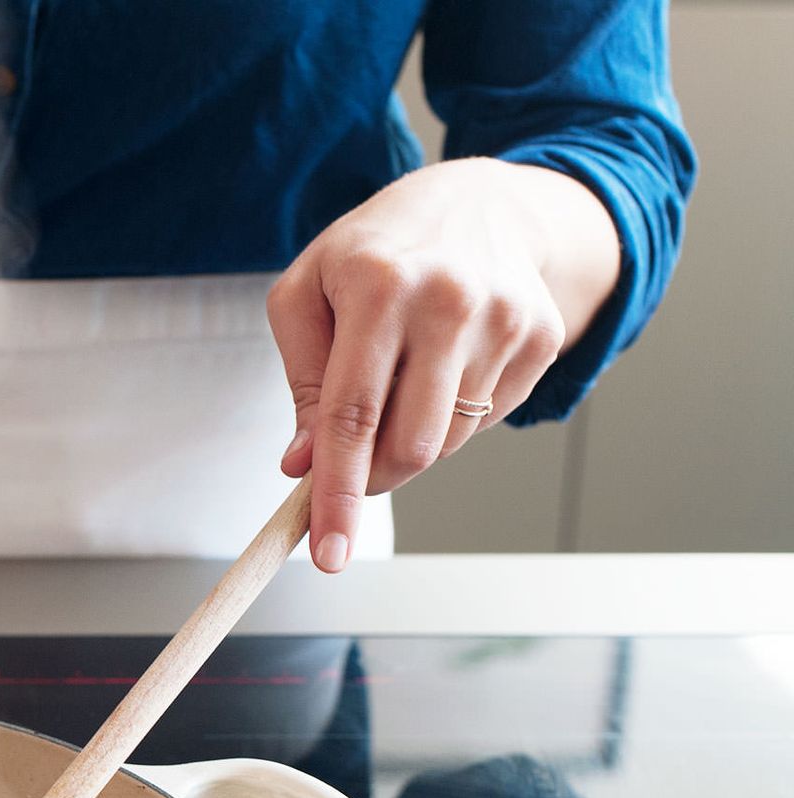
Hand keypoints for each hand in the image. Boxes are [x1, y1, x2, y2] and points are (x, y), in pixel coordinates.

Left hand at [268, 157, 619, 571]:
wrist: (480, 200)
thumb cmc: (374, 253)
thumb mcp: (309, 294)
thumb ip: (301, 381)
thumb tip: (303, 466)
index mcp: (377, 285)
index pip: (351, 414)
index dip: (337, 493)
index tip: (327, 553)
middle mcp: (448, 300)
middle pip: (408, 445)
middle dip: (371, 475)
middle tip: (350, 459)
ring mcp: (504, 318)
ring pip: (446, 442)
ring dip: (409, 440)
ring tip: (399, 378)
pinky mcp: (540, 336)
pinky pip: (482, 422)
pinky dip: (449, 416)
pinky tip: (442, 364)